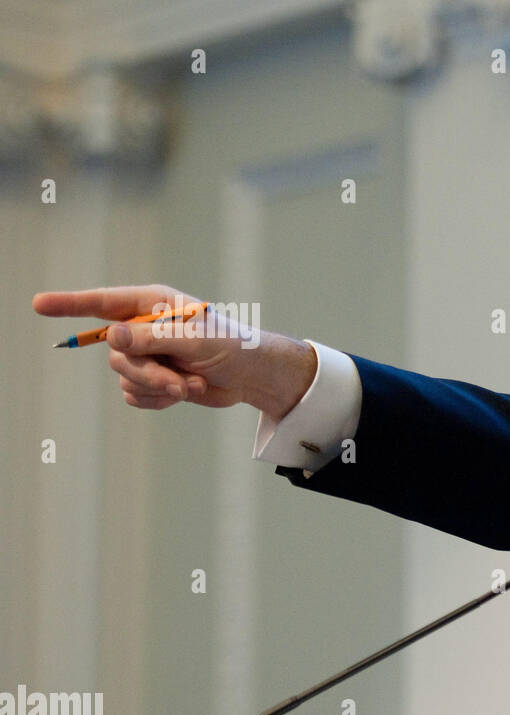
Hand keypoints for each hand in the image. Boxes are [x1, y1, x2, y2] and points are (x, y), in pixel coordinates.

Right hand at [32, 284, 316, 418]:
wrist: (253, 376)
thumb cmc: (233, 346)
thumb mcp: (197, 340)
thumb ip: (154, 338)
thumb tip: (112, 336)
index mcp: (153, 305)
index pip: (102, 302)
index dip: (69, 304)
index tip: (39, 305)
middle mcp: (143, 328)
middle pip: (116, 354)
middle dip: (148, 374)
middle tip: (180, 382)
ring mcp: (147, 355)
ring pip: (125, 378)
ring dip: (159, 388)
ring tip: (191, 384)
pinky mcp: (153, 380)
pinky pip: (135, 396)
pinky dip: (160, 399)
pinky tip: (185, 391)